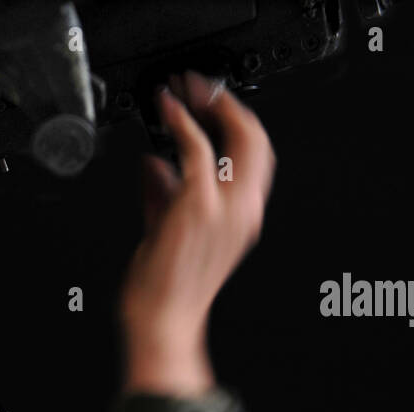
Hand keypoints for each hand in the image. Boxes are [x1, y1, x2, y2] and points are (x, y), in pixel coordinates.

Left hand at [120, 70, 276, 395]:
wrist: (162, 321)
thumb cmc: (165, 288)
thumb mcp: (168, 231)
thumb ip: (164, 194)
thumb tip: (155, 162)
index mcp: (243, 218)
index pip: (255, 158)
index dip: (237, 123)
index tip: (214, 105)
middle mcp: (243, 211)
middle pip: (258, 140)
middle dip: (231, 105)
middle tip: (203, 88)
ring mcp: (225, 208)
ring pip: (238, 136)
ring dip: (209, 105)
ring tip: (186, 93)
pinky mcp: (198, 206)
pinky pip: (196, 150)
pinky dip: (182, 123)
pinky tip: (169, 112)